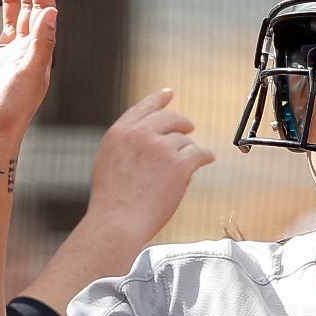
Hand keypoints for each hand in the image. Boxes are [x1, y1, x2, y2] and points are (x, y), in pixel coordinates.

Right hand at [84, 88, 215, 247]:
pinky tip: (207, 158)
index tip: (168, 93)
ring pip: (184, 140)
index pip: (144, 107)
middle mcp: (141, 134)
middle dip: (182, 123)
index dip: (159, 99)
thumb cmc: (111, 201)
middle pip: (170, 119)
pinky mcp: (179, 165)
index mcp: (120, 133)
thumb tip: (146, 138)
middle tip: (189, 127)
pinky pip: (199, 153)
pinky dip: (205, 156)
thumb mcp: (107, 162)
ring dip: (187, 150)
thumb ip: (126, 144)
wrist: (118, 221)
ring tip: (183, 166)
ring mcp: (161, 148)